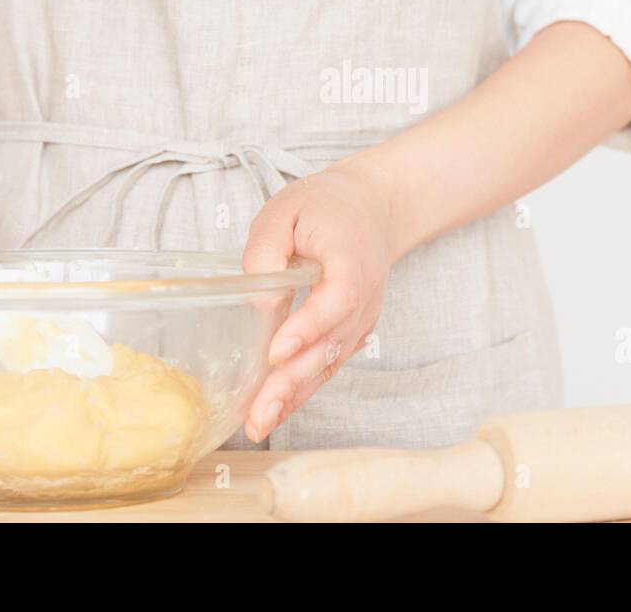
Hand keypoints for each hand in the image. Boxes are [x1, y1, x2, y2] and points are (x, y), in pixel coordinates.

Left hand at [241, 158, 397, 441]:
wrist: (371, 209)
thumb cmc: (324, 207)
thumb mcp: (284, 210)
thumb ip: (267, 251)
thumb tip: (258, 304)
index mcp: (351, 260)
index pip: (337, 299)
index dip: (309, 327)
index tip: (277, 351)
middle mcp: (365, 297)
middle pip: (332, 345)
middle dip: (293, 382)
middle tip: (259, 411)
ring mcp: (361, 320)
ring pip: (329, 363)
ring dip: (294, 396)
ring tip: (259, 423)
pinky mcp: (350, 334)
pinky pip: (327, 365)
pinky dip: (301, 390)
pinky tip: (273, 411)